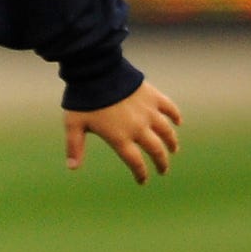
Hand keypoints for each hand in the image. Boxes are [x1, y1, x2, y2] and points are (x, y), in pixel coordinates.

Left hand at [67, 81, 182, 183]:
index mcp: (120, 137)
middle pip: (156, 150)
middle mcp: (138, 128)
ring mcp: (148, 112)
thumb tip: (72, 168)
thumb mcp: (74, 124)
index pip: (135, 162)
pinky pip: (169, 108)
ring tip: (174, 149)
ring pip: (166, 131)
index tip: (143, 181)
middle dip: (161, 163)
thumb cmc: (83, 99)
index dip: (141, 174)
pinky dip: (175, 116)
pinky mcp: (152, 96)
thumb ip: (74, 146)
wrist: (97, 71)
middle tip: (163, 170)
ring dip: (172, 142)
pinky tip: (178, 122)